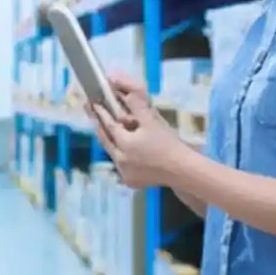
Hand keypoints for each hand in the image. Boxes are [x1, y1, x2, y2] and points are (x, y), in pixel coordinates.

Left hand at [85, 74, 189, 188]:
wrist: (182, 169)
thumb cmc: (168, 143)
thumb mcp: (152, 121)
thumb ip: (137, 106)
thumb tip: (126, 93)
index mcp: (124, 144)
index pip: (109, 126)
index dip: (101, 114)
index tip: (94, 104)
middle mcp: (120, 159)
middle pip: (106, 141)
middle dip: (99, 127)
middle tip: (93, 116)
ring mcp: (124, 172)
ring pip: (112, 154)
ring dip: (109, 143)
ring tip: (105, 132)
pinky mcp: (130, 181)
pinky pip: (120, 166)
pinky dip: (120, 156)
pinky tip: (121, 151)